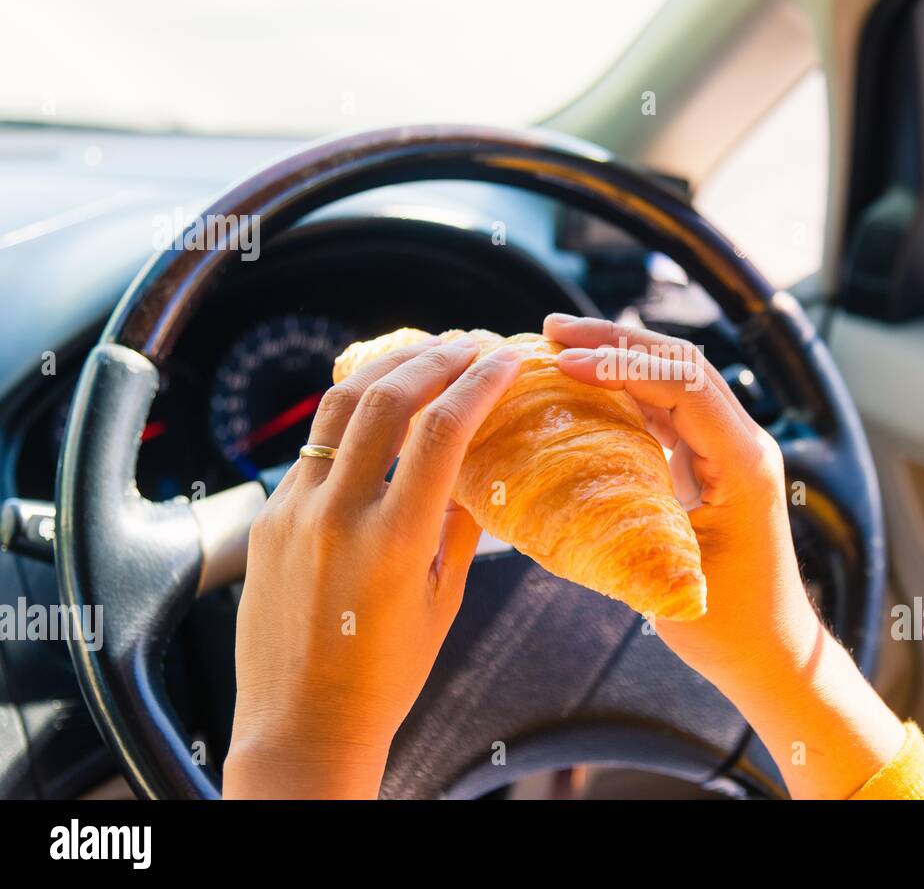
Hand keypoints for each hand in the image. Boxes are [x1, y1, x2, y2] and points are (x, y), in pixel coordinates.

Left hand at [223, 335, 521, 798]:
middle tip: (471, 344)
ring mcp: (294, 511)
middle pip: (385, 399)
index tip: (508, 359)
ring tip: (425, 355)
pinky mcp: (269, 517)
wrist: (302, 725)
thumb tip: (474, 466)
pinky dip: (352, 415)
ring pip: (337, 407)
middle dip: (436, 358)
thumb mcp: (442, 600)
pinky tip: (378, 409)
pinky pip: (313, 446)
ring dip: (387, 369)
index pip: (442, 430)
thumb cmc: (386, 675)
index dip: (481, 383)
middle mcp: (337, 514)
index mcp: (394, 540)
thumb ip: (457, 524)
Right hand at [544, 314, 813, 684]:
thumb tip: (559, 476)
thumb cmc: (728, 624)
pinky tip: (586, 384)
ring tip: (560, 346)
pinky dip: (627, 388)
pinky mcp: (713, 462)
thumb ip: (629, 514)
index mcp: (743, 463)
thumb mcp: (673, 569)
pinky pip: (671, 407)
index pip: (685, 387)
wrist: (770, 652)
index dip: (624, 366)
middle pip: (682, 365)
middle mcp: (743, 444)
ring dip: (621, 357)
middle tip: (551, 333)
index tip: (566, 364)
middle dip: (617, 342)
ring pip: (677, 379)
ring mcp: (729, 449)